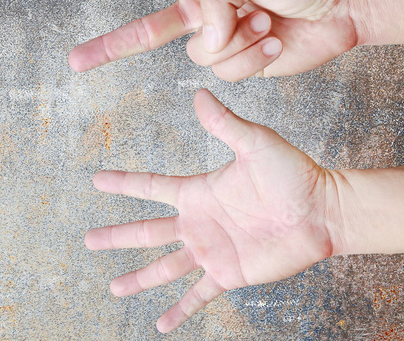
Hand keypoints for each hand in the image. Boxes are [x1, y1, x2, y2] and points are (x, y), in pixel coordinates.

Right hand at [68, 0, 366, 80]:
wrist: (345, 4)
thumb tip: (203, 36)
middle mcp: (201, 7)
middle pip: (143, 31)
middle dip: (108, 47)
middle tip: (75, 61)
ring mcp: (218, 38)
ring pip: (199, 54)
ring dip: (237, 37)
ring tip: (265, 17)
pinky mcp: (239, 63)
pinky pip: (226, 71)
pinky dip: (252, 56)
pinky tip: (272, 38)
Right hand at [85, 90, 335, 332]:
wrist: (323, 211)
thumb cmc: (292, 173)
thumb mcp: (255, 142)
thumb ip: (225, 124)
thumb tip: (200, 94)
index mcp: (197, 192)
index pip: (150, 187)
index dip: (122, 184)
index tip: (95, 180)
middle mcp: (197, 223)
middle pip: (146, 232)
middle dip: (115, 237)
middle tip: (88, 240)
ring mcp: (211, 251)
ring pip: (164, 268)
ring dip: (138, 279)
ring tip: (114, 289)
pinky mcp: (229, 274)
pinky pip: (198, 295)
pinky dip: (179, 310)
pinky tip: (161, 324)